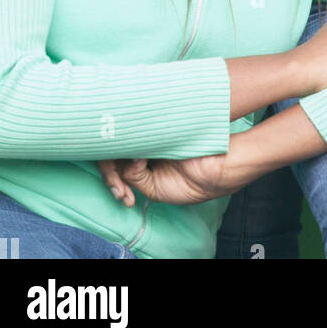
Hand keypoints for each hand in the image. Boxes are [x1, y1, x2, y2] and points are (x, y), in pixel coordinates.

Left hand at [99, 150, 238, 206]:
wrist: (215, 171)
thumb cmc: (189, 182)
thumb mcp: (154, 188)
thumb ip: (134, 177)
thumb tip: (125, 160)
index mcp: (144, 160)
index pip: (118, 165)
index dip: (114, 180)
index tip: (125, 198)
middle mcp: (144, 147)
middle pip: (114, 155)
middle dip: (111, 176)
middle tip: (121, 194)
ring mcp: (149, 137)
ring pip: (120, 147)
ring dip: (115, 171)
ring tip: (125, 189)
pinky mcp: (157, 129)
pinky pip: (133, 139)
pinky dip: (130, 155)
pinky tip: (139, 165)